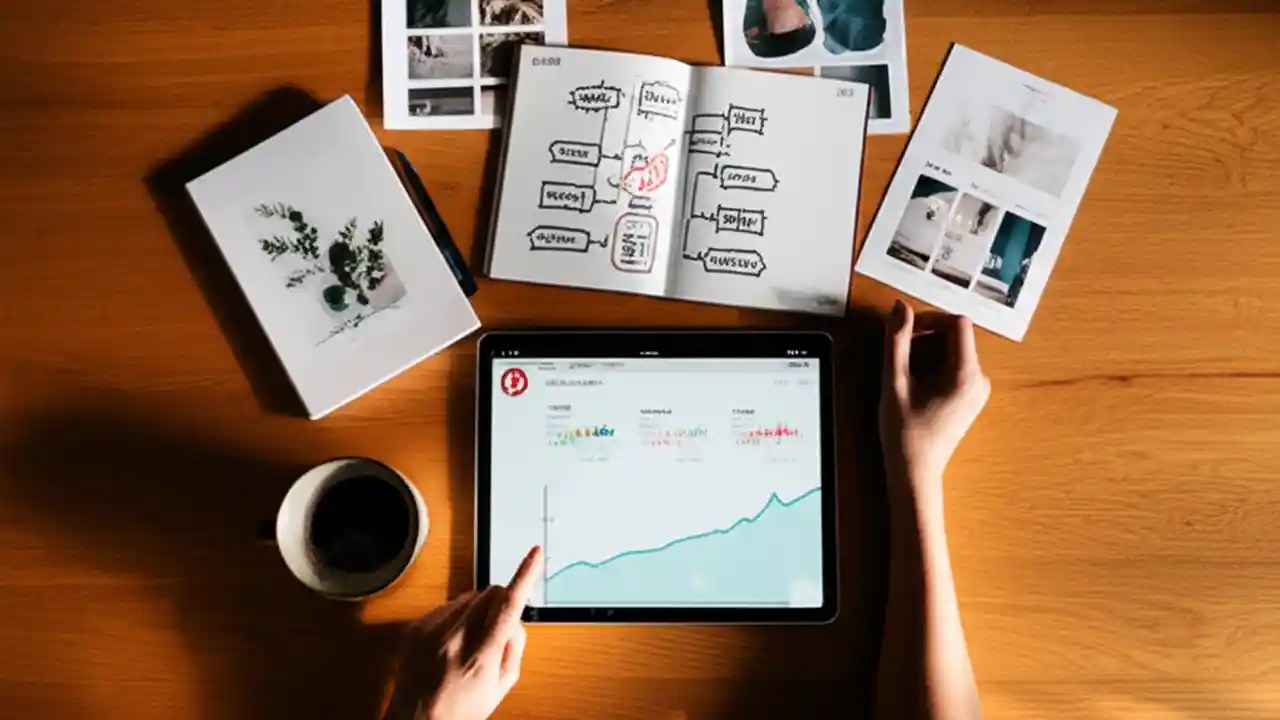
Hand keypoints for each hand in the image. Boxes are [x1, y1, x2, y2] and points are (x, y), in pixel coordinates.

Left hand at [384, 547, 543, 719]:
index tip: (534, 555)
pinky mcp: (416, 628)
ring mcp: (430, 633)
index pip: (508, 607)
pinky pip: (446, 606)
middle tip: (498, 630)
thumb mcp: (500, 689)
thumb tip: (515, 619)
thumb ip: (514, 650)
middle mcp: (453, 641)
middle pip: (490, 594)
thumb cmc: (458, 712)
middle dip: (502, 602)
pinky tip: (451, 642)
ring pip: (469, 596)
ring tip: (471, 642)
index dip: (524, 576)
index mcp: (479, 658)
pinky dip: (456, 618)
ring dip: (477, 611)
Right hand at [879, 301, 989, 501]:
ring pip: (954, 350)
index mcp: (966, 374)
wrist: (915, 472)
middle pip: (957, 336)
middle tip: (900, 355)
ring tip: (906, 374)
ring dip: (928, 352)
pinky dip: (935, 366)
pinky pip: (956, 367)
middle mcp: (980, 379)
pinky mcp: (971, 397)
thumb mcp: (894, 383)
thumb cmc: (904, 432)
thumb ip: (896, 341)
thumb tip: (900, 306)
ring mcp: (978, 390)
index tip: (906, 332)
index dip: (930, 319)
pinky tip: (916, 385)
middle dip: (926, 337)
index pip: (958, 323)